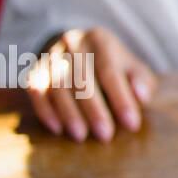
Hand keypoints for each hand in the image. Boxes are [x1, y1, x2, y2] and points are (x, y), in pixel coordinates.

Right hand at [27, 28, 156, 142]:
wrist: (78, 50)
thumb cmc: (112, 65)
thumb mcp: (132, 67)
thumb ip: (141, 81)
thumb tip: (142, 98)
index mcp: (100, 40)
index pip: (110, 71)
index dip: (121, 99)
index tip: (132, 124)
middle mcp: (73, 44)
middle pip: (82, 79)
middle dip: (94, 111)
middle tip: (105, 136)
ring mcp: (50, 57)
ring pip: (57, 86)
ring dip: (69, 114)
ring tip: (81, 136)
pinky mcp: (34, 71)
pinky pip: (36, 91)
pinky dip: (46, 111)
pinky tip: (58, 129)